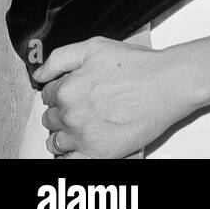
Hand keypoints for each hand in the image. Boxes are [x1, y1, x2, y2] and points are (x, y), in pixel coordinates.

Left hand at [35, 37, 192, 158]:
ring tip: (87, 123)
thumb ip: (61, 57)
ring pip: (56, 142)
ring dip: (65, 133)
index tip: (76, 90)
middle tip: (86, 104)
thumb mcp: (97, 47)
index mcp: (67, 88)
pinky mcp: (97, 154)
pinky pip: (68, 162)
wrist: (170, 84)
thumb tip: (39, 73)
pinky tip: (84, 143)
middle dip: (63, 111)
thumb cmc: (139, 65)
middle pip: (50, 119)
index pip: (47, 95)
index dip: (62, 90)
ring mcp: (83, 137)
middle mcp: (71, 114)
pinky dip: (71, 155)